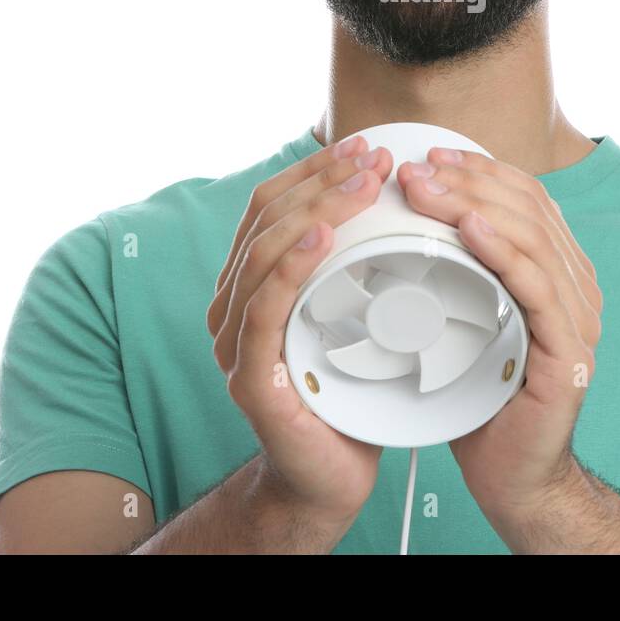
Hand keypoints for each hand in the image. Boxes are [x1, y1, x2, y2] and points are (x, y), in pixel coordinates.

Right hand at [208, 133, 394, 525]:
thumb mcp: (350, 309)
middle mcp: (231, 305)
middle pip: (267, 218)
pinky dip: (292, 264)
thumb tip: (389, 195)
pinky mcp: (249, 376)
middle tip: (377, 159)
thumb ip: (350, 260)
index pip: (271, 205)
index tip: (366, 145)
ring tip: (363, 184)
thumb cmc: (347, 389)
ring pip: (264, 251)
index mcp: (250, 282)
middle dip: (324, 180)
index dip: (315, 170)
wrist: (332, 475)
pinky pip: (264, 307)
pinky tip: (322, 236)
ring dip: (317, 208)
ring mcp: (233, 341)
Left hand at [395, 146, 602, 521]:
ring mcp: (580, 317)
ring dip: (472, 203)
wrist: (510, 475)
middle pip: (528, 208)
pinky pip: (535, 285)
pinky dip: (500, 249)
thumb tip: (414, 215)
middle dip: (467, 179)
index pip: (526, 198)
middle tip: (414, 169)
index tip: (429, 156)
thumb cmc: (481, 396)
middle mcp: (578, 286)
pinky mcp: (568, 350)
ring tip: (426, 189)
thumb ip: (462, 268)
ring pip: (530, 235)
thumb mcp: (468, 316)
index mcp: (560, 271)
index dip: (480, 169)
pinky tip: (468, 227)